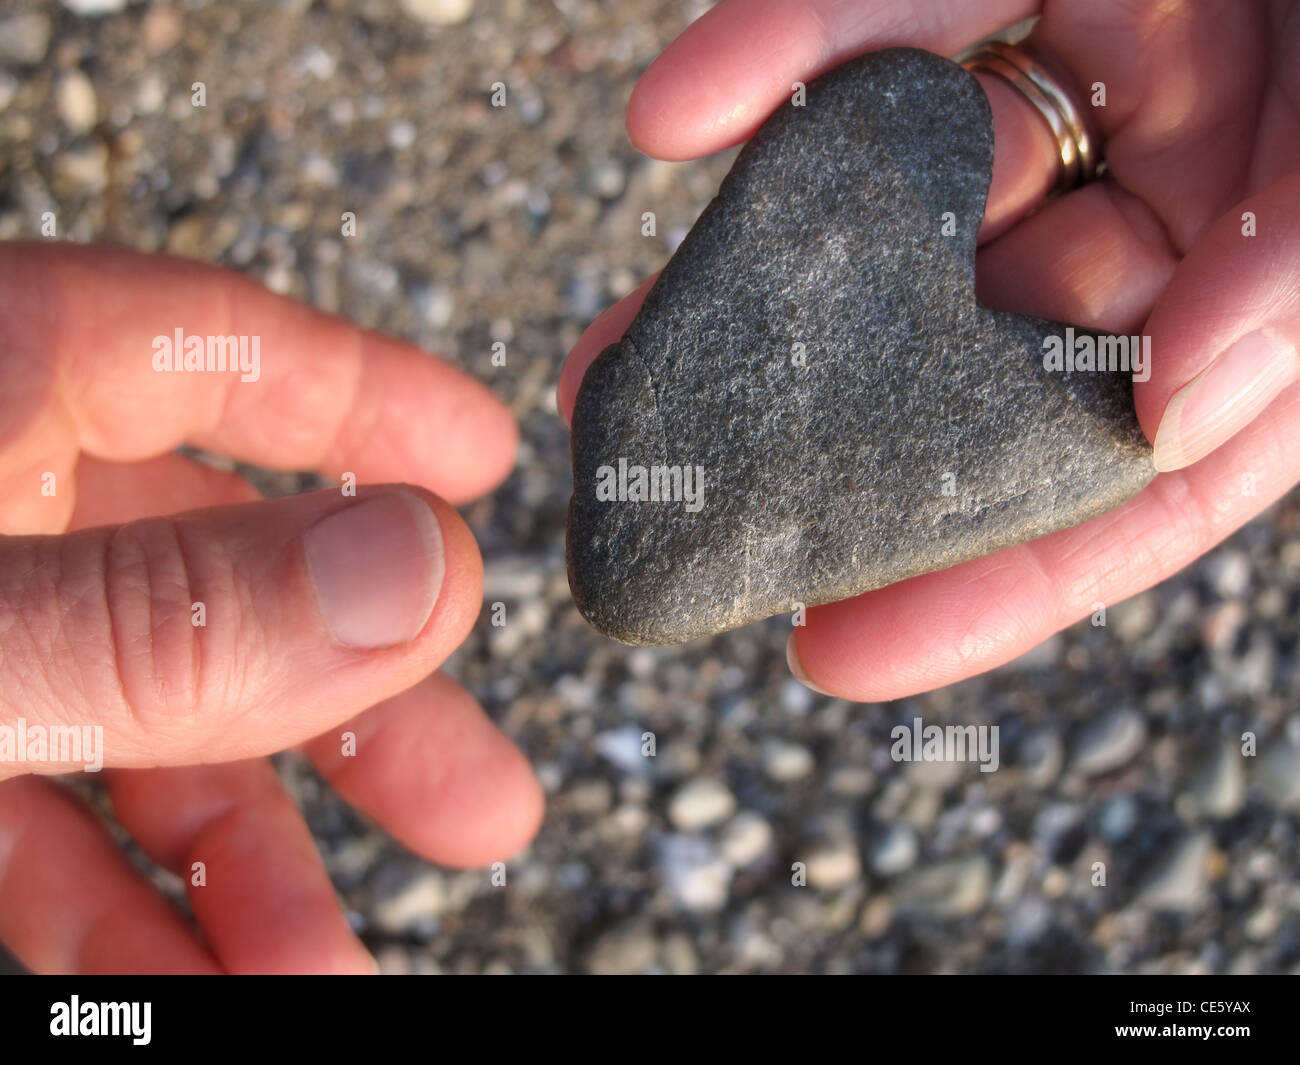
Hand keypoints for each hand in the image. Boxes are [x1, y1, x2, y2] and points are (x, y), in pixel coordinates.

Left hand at [0, 243, 541, 973]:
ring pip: (139, 726)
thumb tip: (420, 572)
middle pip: (220, 577)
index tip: (487, 459)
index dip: (369, 402)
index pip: (215, 349)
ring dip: (246, 861)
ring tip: (330, 967)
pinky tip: (206, 976)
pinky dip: (123, 911)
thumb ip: (166, 610)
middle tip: (479, 796)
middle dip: (360, 709)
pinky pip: (36, 820)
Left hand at [559, 0, 1299, 698]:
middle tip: (679, 507)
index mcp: (1266, 291)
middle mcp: (1167, 200)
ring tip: (609, 363)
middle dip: (821, 435)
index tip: (829, 654)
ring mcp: (1086, 75)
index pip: (1121, 482)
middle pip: (971, 357)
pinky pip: (881, 11)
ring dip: (750, 280)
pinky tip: (675, 114)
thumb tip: (1168, 421)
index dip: (985, 582)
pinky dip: (789, 52)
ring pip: (896, 205)